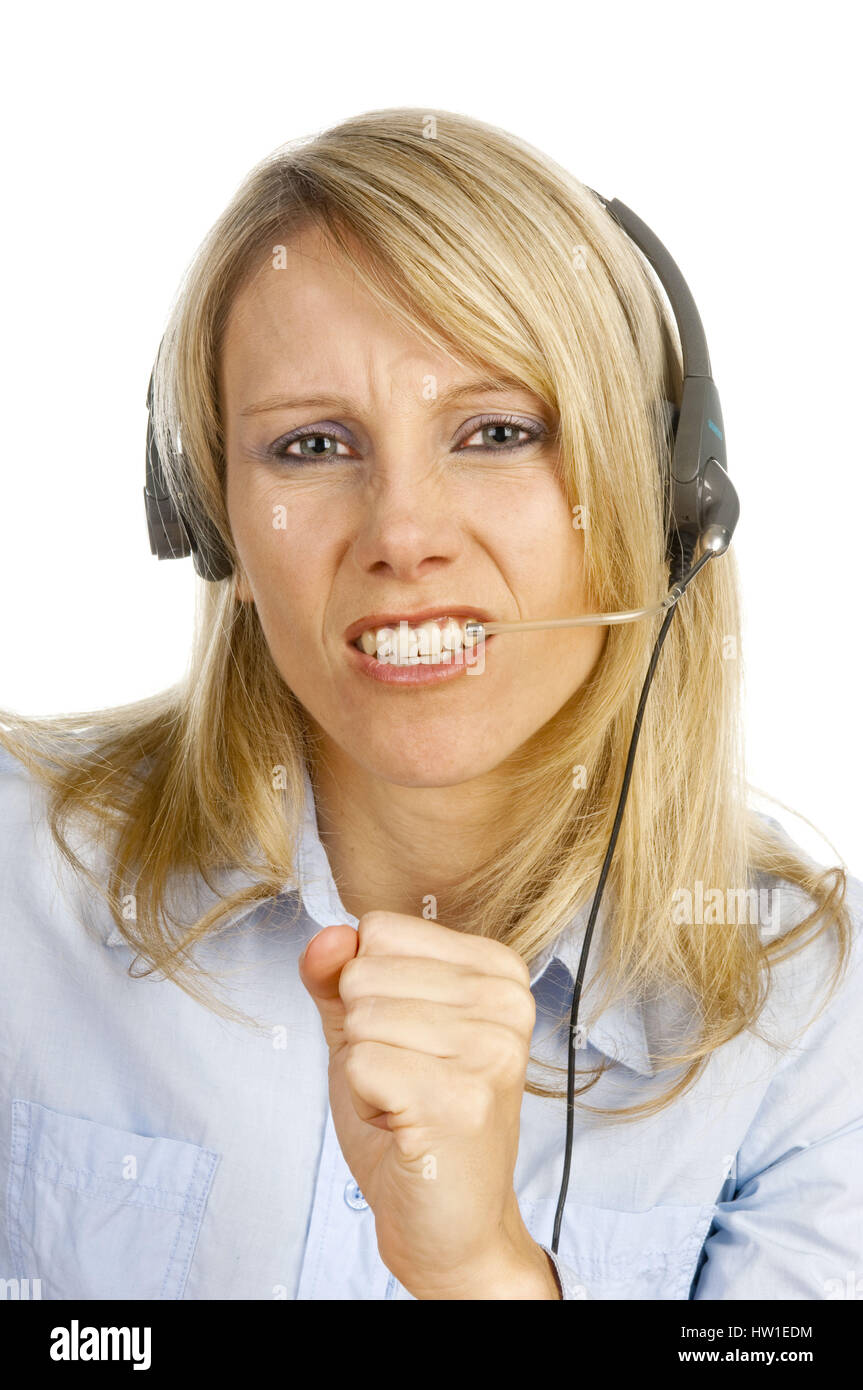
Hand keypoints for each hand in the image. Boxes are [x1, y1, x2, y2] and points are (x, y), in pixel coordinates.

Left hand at [299, 910, 557, 1298]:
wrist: (449, 1225)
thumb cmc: (410, 1121)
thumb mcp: (367, 1031)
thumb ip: (338, 975)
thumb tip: (327, 936)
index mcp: (497, 969)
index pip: (380, 930)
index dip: (367, 992)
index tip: (406, 1044)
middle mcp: (507, 1000)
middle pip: (365, 972)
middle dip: (362, 1035)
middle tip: (404, 1082)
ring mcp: (491, 1048)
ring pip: (361, 1018)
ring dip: (364, 1073)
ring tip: (405, 1105)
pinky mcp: (461, 1097)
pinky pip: (361, 1063)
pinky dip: (364, 1101)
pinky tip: (402, 1126)